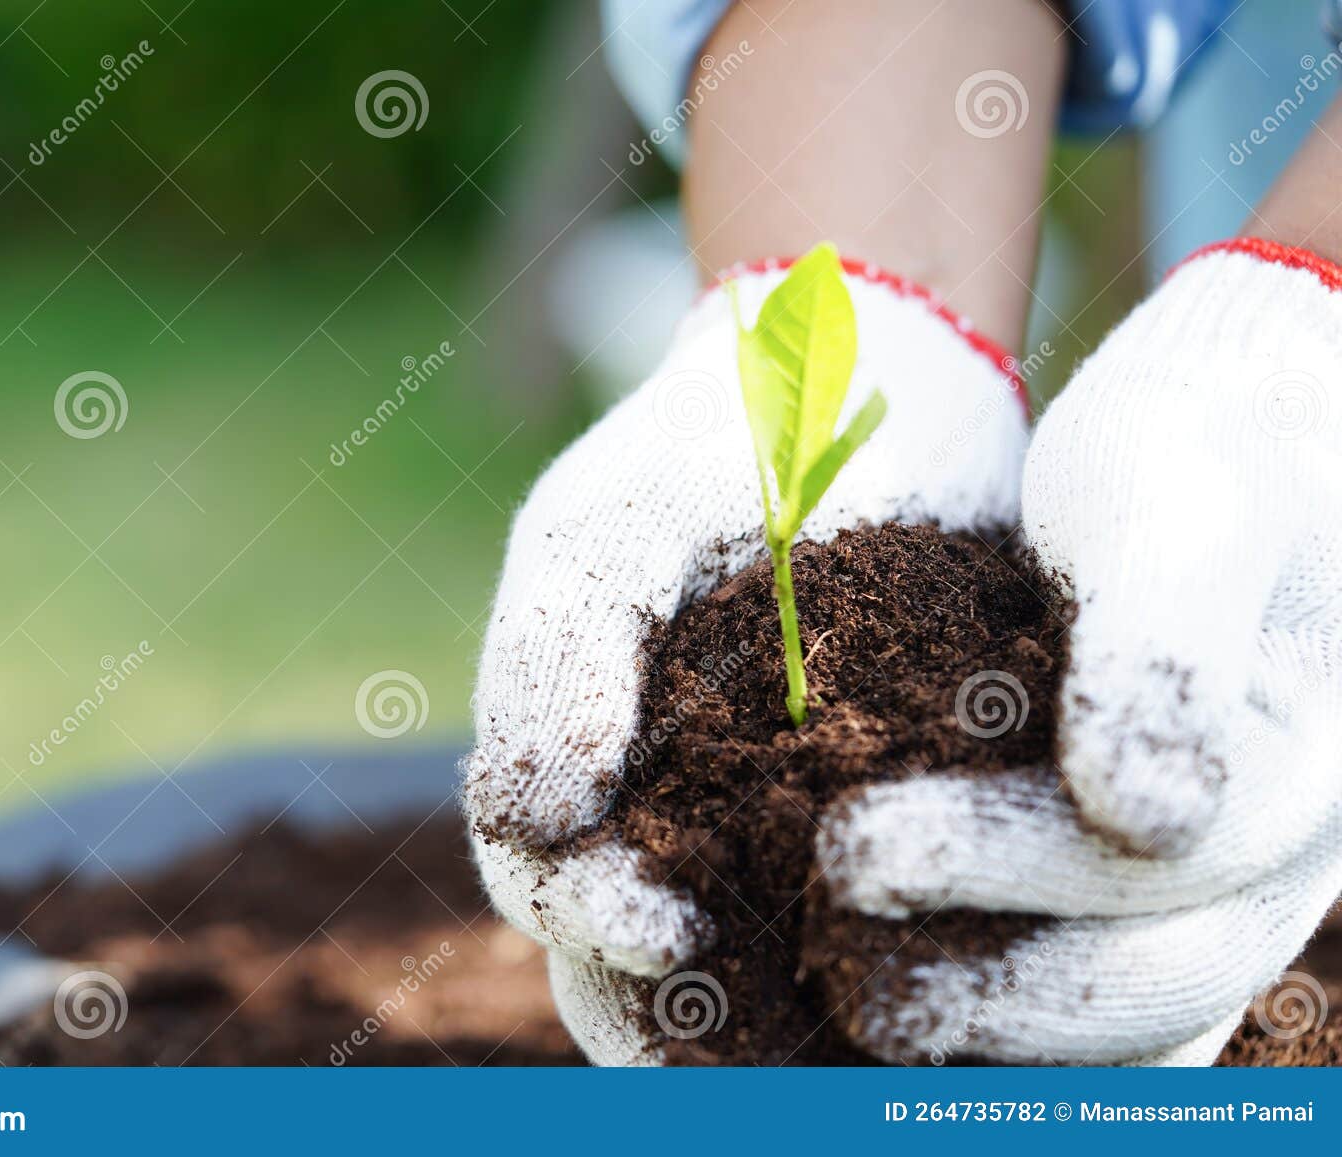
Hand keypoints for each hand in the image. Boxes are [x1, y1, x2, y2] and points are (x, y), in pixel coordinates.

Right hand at [462, 257, 1028, 1062]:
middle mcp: (661, 808)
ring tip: (832, 1058)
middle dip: (669, 1018)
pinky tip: (922, 1002)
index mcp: (577, 759)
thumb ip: (555, 657)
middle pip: (630, 963)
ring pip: (743, 969)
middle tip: (741, 1046)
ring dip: (768, 1028)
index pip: (548, 884)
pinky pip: (860, 924)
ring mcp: (765, 820)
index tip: (663, 933)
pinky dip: (870, 976)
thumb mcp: (609, 525)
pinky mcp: (876, 811)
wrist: (865, 380)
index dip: (588, 929)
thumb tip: (535, 820)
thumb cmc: (711, 446)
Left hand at [818, 239, 1341, 1064]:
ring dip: (980, 1053)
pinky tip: (859, 1035)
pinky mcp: (1139, 914)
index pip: (1145, 878)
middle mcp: (1259, 880)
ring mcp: (1209, 909)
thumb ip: (1166, 649)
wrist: (1215, 463)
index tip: (854, 846)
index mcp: (1277, 788)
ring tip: (829, 1006)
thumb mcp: (1180, 518)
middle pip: (1136, 992)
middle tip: (816, 928)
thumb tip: (1147, 821)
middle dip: (971, 983)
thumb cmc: (1190, 470)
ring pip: (1119, 1044)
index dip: (998, 877)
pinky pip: (1085, 1032)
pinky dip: (990, 1053)